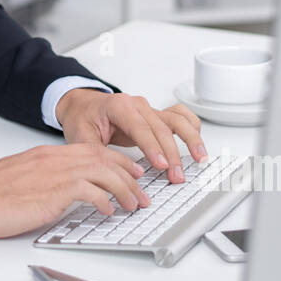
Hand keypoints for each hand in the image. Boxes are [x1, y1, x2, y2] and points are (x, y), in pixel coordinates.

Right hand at [0, 142, 150, 237]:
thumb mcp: (21, 179)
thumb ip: (43, 179)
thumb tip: (62, 192)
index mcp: (46, 154)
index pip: (91, 150)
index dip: (116, 161)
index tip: (131, 172)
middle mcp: (53, 159)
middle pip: (103, 158)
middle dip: (128, 174)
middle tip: (142, 191)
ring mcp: (53, 173)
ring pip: (103, 172)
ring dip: (124, 188)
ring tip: (135, 204)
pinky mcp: (51, 191)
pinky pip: (89, 191)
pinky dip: (105, 200)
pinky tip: (109, 211)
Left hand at [55, 89, 207, 183]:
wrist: (82, 105)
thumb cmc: (82, 118)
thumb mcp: (80, 136)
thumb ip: (96, 152)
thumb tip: (112, 172)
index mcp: (118, 106)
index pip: (140, 127)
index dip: (152, 147)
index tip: (162, 165)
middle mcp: (137, 105)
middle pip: (161, 128)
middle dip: (172, 154)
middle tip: (176, 176)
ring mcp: (149, 109)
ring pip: (176, 120)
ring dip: (190, 139)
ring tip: (200, 158)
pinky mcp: (155, 116)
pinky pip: (180, 116)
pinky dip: (191, 127)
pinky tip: (198, 141)